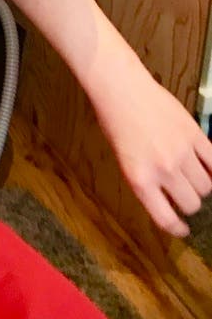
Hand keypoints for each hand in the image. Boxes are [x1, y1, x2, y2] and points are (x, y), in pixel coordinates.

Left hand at [91, 59, 211, 236]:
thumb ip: (147, 182)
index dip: (177, 228)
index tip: (182, 229)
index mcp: (140, 180)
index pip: (167, 219)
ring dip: (202, 186)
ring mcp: (182, 152)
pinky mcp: (195, 134)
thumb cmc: (117, 123)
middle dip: (189, 204)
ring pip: (207, 186)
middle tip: (185, 196)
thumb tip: (169, 202)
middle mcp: (163, 169)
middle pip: (192, 203)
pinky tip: (208, 168)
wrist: (122, 89)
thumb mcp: (123, 160)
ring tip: (193, 178)